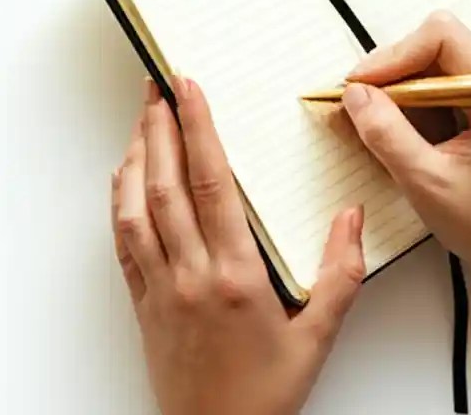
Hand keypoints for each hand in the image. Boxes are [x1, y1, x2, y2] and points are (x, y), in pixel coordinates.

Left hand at [112, 76, 364, 414]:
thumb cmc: (264, 394)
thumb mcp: (318, 337)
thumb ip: (340, 274)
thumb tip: (351, 218)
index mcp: (236, 275)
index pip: (211, 184)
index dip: (197, 129)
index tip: (189, 89)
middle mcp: (190, 274)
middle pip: (165, 185)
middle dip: (157, 127)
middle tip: (155, 85)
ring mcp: (160, 288)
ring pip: (135, 209)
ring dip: (133, 157)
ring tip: (139, 119)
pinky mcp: (141, 303)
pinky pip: (122, 243)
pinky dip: (119, 203)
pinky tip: (123, 179)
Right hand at [340, 12, 470, 281]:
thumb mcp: (425, 182)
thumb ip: (387, 134)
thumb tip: (354, 94)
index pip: (443, 39)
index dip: (395, 55)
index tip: (361, 86)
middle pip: (436, 45)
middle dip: (392, 71)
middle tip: (359, 103)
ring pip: (433, 64)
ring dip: (398, 88)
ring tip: (372, 119)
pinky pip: (438, 87)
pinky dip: (409, 103)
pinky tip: (395, 129)